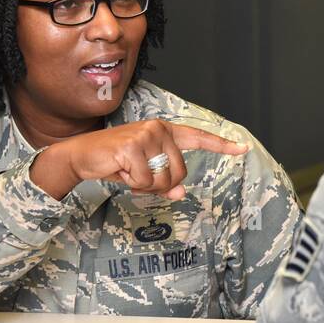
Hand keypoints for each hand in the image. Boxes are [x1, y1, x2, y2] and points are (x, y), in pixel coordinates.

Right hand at [31, 120, 247, 201]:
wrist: (81, 156)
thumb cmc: (115, 162)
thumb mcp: (143, 173)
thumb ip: (165, 181)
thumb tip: (180, 194)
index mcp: (165, 131)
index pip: (198, 138)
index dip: (222, 145)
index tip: (243, 148)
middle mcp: (159, 129)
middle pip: (179, 173)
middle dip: (160, 184)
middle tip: (138, 176)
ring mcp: (146, 135)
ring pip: (163, 180)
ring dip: (145, 185)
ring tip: (127, 171)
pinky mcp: (132, 146)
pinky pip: (145, 181)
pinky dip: (132, 184)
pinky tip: (119, 170)